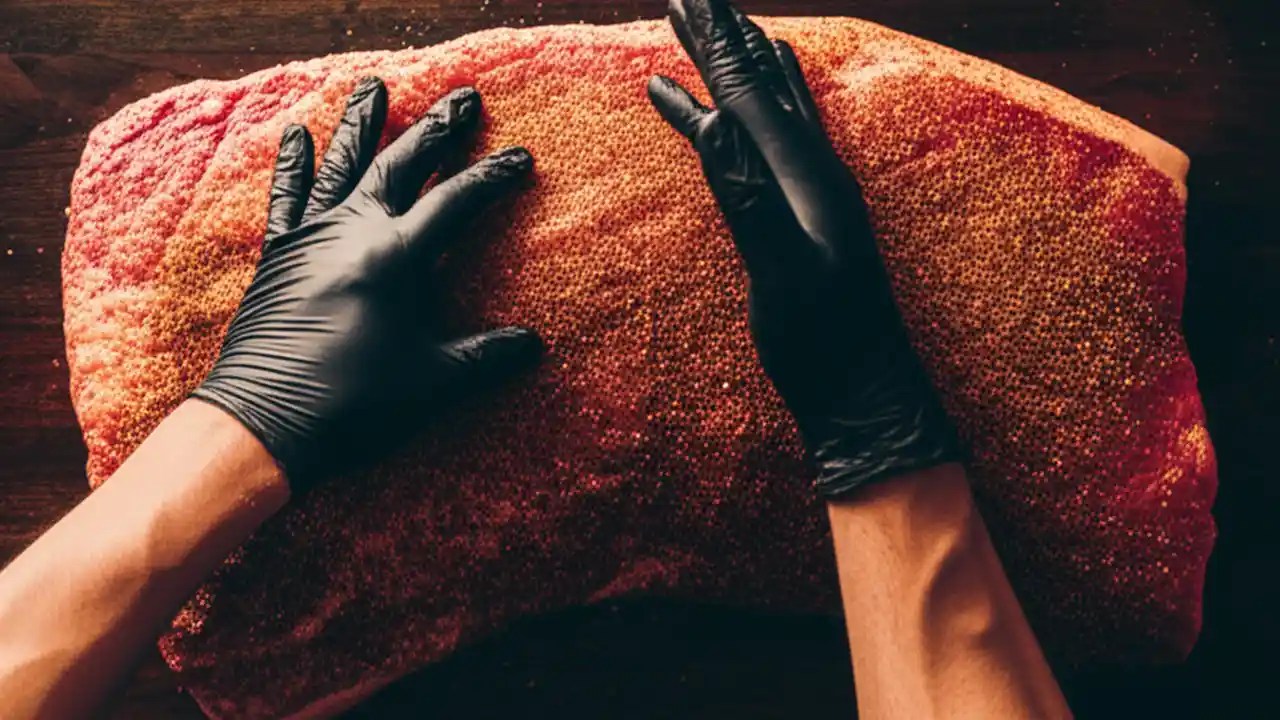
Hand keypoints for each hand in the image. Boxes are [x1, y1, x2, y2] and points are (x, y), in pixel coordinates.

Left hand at [193, 77, 542, 490]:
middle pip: (402, 165)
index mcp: (396, 257)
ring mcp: (311, 238)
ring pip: (341, 165)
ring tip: (374, 84)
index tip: (520, 156)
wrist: (265, 424)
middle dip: (437, 129)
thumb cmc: (354, 404)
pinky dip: (293, 165)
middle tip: (463, 96)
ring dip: (360, 123)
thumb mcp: (434, 383)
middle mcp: (353, 232)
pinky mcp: (279, 256)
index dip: (492, 177)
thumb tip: (533, 345)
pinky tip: (297, 134)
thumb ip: (485, 357)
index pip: (457, 202)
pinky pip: (287, 198)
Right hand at [648, 0, 959, 498]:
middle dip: (727, 42)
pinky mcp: (815, 218)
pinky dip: (764, 112)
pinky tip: (760, 110)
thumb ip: (749, 200)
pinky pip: (785, 142)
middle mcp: (818, 174)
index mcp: (806, 179)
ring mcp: (820, 195)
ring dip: (749, 67)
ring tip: (726, 32)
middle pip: (767, 88)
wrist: (868, 397)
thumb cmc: (823, 348)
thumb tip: (716, 125)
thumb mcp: (783, 277)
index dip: (715, 49)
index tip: (684, 3)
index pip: (752, 97)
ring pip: (781, 109)